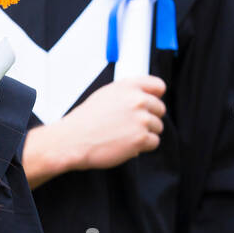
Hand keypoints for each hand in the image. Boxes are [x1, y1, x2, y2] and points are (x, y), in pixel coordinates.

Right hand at [23, 76, 166, 186]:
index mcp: (128, 86)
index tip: (151, 104)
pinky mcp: (141, 138)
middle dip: (149, 118)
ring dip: (145, 133)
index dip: (155, 96)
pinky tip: (127, 144)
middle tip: (131, 125)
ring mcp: (141, 119)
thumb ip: (127, 93)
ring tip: (125, 135)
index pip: (158, 86)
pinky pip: (154, 142)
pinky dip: (143, 146)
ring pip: (158, 127)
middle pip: (160, 109)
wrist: (73, 140)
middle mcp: (137, 100)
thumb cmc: (86, 120)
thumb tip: (145, 97)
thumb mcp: (106, 94)